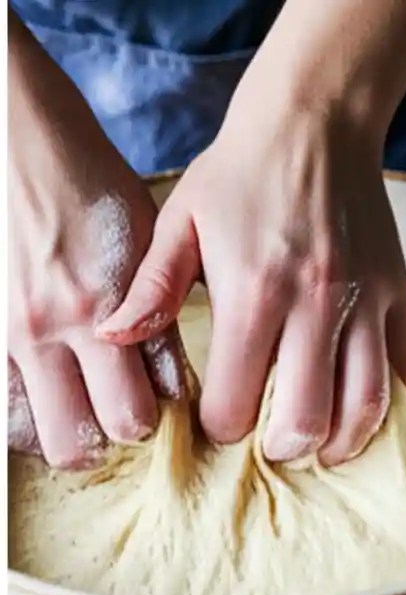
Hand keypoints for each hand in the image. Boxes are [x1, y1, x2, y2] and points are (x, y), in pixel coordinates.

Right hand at [8, 36, 185, 467]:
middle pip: (101, 433)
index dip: (164, 413)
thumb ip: (159, 306)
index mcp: (104, 304)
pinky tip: (43, 404)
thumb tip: (174, 377)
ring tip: (85, 418)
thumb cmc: (83, 179)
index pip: (148, 401)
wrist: (9, 134)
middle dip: (123, 432)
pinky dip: (23, 419)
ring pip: (43, 435)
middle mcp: (52, 328)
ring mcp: (5, 333)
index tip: (167, 404)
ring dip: (71, 434)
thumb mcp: (144, 236)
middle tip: (128, 414)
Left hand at [99, 106, 405, 465]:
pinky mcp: (399, 291)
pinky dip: (397, 394)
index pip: (239, 402)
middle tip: (273, 444)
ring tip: (325, 447)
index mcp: (255, 294)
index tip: (220, 420)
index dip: (224, 426)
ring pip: (369, 402)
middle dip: (286, 448)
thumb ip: (150, 287)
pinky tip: (373, 402)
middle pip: (309, 417)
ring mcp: (366, 301)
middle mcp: (317, 305)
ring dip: (345, 439)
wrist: (317, 123)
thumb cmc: (242, 173)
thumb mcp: (181, 222)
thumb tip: (112, 339)